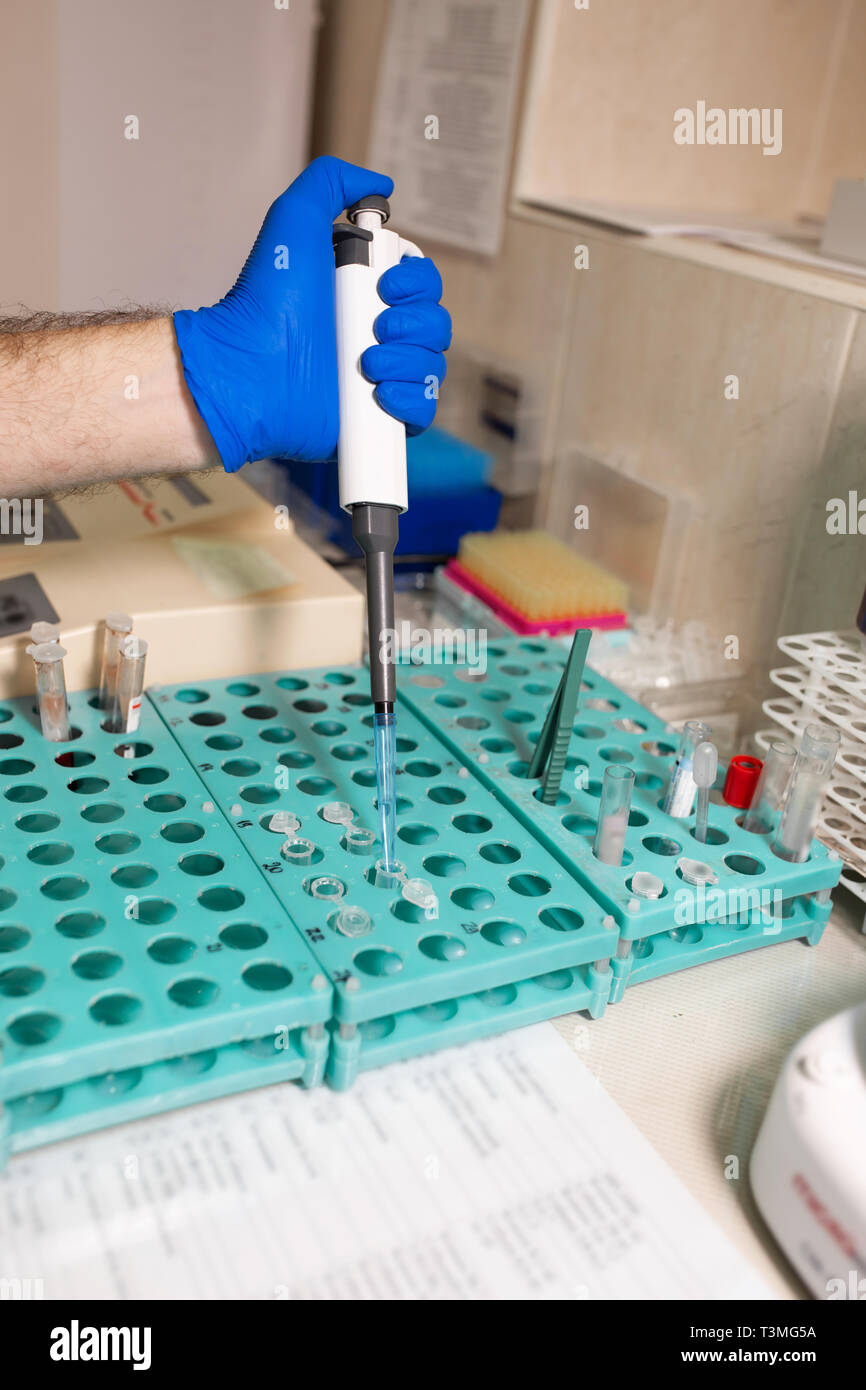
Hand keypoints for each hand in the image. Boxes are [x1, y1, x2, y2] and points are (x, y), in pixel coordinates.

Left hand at [173, 155, 450, 471]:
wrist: (249, 367)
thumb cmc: (267, 297)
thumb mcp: (294, 217)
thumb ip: (332, 182)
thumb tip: (382, 186)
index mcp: (368, 294)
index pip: (426, 286)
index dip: (417, 284)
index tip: (383, 286)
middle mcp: (378, 335)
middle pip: (438, 326)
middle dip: (416, 324)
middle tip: (376, 327)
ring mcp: (380, 379)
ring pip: (434, 367)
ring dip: (409, 361)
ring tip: (365, 364)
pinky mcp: (376, 420)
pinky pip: (423, 411)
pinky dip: (411, 401)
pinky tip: (379, 394)